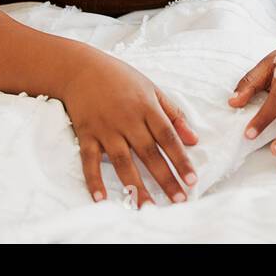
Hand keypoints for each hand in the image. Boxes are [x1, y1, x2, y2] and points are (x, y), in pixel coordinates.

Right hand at [58, 47, 198, 207]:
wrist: (81, 68)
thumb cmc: (120, 78)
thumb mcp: (152, 88)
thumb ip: (173, 114)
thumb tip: (194, 139)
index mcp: (146, 106)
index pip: (168, 137)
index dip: (180, 158)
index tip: (191, 178)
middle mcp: (127, 119)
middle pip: (149, 153)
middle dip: (165, 177)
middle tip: (179, 199)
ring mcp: (105, 128)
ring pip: (122, 161)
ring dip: (135, 185)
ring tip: (148, 206)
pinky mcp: (86, 134)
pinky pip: (90, 161)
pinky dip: (94, 180)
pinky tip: (101, 198)